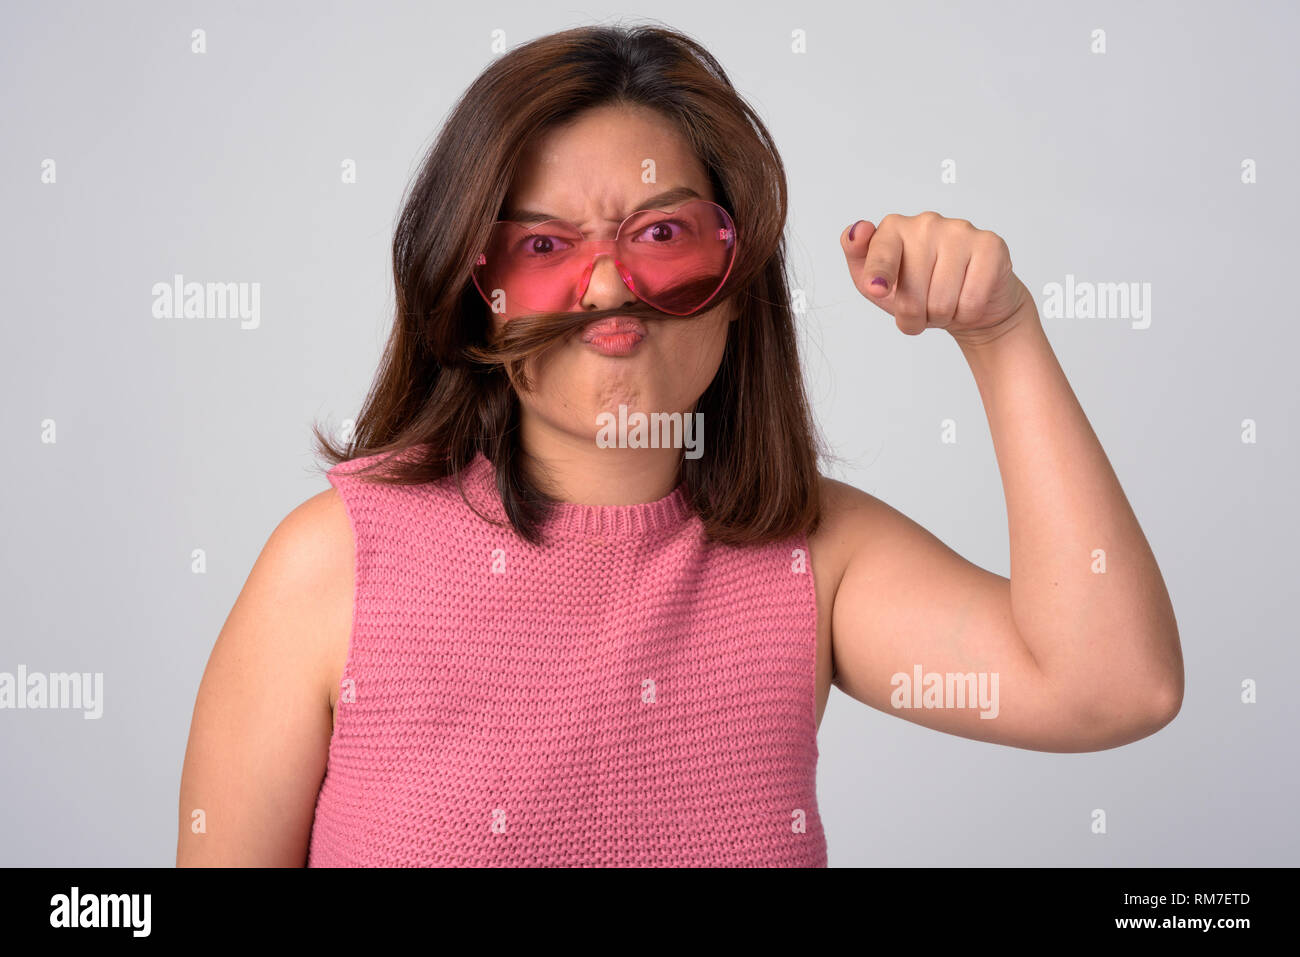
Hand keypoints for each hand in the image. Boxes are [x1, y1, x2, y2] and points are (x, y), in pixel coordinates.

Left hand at [841, 211, 1034, 343]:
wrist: (969, 302)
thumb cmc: (918, 291)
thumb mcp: (877, 284)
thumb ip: (859, 260)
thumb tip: (857, 230)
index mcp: (894, 228)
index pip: (883, 252)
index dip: (879, 274)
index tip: (877, 288)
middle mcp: (927, 222)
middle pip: (911, 293)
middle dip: (913, 315)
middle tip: (921, 310)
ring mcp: (960, 230)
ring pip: (941, 301)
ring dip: (939, 317)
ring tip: (943, 305)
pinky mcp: (990, 245)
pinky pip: (971, 300)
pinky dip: (966, 314)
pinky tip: (967, 301)